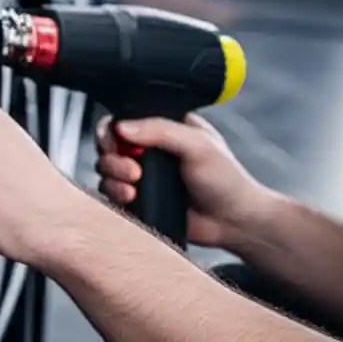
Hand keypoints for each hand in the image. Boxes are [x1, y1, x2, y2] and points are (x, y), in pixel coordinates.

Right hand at [95, 113, 281, 249]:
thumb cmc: (226, 179)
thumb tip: (120, 127)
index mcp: (163, 128)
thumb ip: (160, 130)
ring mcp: (143, 176)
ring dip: (112, 179)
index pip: (123, 120)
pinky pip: (111, 196)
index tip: (115, 143)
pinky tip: (132, 200)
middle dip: (112, 159)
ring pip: (106, 171)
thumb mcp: (198, 145)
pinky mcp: (139, 200)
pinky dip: (114, 197)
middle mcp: (149, 150)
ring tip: (133, 190)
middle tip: (134, 172)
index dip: (111, 130)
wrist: (236, 222)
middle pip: (108, 146)